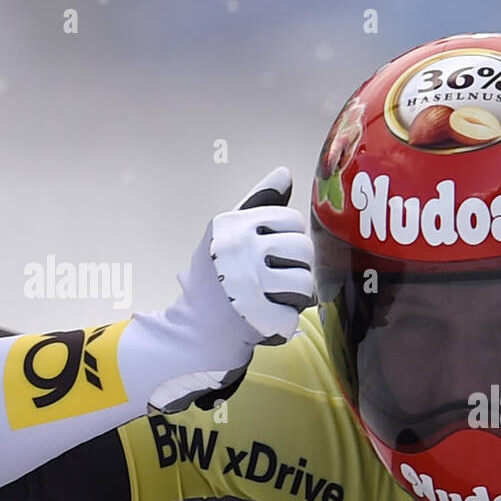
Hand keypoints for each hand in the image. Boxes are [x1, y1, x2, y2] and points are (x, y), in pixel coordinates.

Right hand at [150, 167, 314, 411]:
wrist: (195, 327)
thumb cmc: (216, 276)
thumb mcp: (228, 233)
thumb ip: (259, 202)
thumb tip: (284, 173)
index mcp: (232, 225)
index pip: (293, 220)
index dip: (289, 239)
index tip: (271, 253)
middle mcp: (238, 250)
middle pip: (304, 250)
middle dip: (296, 268)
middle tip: (275, 279)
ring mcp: (247, 284)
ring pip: (305, 284)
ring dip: (295, 297)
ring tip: (272, 298)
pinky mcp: (257, 318)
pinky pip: (295, 317)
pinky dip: (283, 323)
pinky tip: (264, 319)